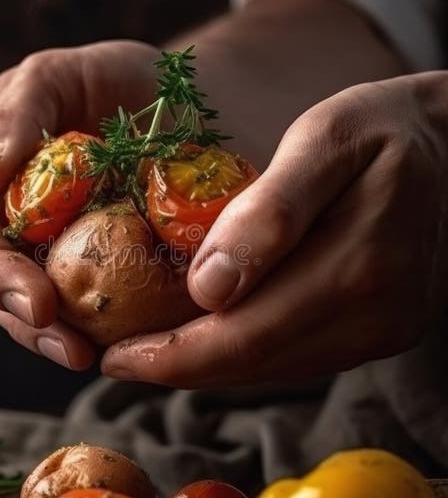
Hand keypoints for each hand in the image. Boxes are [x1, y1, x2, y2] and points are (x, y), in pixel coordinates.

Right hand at [0, 40, 158, 369]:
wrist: (205, 101)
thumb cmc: (122, 80)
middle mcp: (17, 227)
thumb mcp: (64, 75)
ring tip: (95, 358)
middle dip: (26, 323)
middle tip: (71, 348)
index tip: (36, 299)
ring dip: (63, 341)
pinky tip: (141, 344)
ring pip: (43, 314)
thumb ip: (17, 110)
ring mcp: (63, 256)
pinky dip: (116, 333)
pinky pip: (104, 313)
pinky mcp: (113, 276)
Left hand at [101, 71, 447, 386]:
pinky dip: (247, 353)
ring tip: (150, 350)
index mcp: (357, 267)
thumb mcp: (325, 140)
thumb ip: (272, 212)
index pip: (245, 337)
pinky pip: (300, 356)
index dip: (172, 356)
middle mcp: (374, 316)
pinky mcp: (384, 331)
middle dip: (178, 367)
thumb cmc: (383, 130)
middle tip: (117, 359)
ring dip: (209, 365)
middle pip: (254, 363)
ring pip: (275, 368)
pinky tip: (211, 334)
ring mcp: (384, 330)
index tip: (113, 358)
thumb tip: (208, 289)